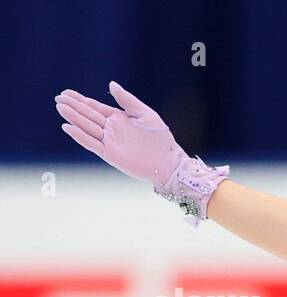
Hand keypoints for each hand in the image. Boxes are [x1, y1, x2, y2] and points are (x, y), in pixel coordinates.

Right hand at [55, 81, 187, 186]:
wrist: (168, 162)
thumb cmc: (161, 139)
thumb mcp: (144, 114)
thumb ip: (127, 100)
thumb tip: (111, 84)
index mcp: (119, 119)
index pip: (95, 107)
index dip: (81, 100)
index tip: (66, 92)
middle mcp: (112, 130)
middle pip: (88, 116)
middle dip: (73, 107)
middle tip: (58, 98)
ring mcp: (109, 142)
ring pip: (87, 127)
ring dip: (73, 117)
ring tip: (59, 107)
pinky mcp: (110, 154)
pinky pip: (91, 144)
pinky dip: (79, 136)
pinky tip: (67, 127)